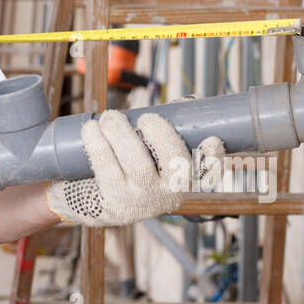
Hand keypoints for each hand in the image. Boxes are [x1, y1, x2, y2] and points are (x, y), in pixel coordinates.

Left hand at [44, 110, 225, 226]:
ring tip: (110, 117)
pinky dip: (97, 143)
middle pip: (172, 160)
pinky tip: (91, 128)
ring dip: (121, 133)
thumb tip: (189, 101)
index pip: (208, 171)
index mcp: (185, 178)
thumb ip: (170, 128)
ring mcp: (141, 200)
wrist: (97, 202)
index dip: (213, 157)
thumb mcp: (155, 154)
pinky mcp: (114, 202)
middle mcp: (168, 193)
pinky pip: (106, 167)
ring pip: (137, 163)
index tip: (211, 139)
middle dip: (159, 132)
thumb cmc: (133, 167)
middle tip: (145, 117)